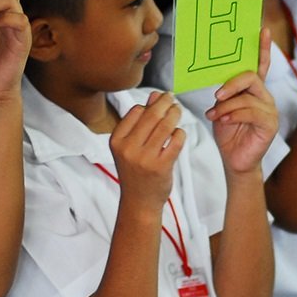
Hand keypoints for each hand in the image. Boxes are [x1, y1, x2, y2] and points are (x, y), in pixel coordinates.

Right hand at [110, 91, 184, 208]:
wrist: (139, 201)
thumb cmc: (135, 171)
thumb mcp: (130, 146)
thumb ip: (141, 121)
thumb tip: (155, 95)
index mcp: (117, 141)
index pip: (135, 111)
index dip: (149, 103)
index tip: (158, 100)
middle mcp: (129, 148)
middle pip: (151, 115)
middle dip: (165, 102)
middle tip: (172, 97)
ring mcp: (145, 158)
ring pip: (165, 125)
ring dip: (175, 113)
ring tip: (177, 110)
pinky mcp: (162, 166)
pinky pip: (176, 140)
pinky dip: (180, 132)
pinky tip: (178, 133)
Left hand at [205, 30, 278, 173]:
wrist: (234, 159)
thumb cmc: (228, 133)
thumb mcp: (221, 108)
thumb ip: (225, 93)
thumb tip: (219, 85)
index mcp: (254, 90)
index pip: (260, 64)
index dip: (263, 47)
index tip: (262, 29)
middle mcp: (264, 96)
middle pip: (251, 77)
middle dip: (231, 84)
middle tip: (217, 95)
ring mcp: (269, 110)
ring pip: (247, 97)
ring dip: (226, 107)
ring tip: (214, 116)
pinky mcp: (270, 124)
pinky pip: (251, 112)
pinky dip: (233, 115)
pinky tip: (223, 121)